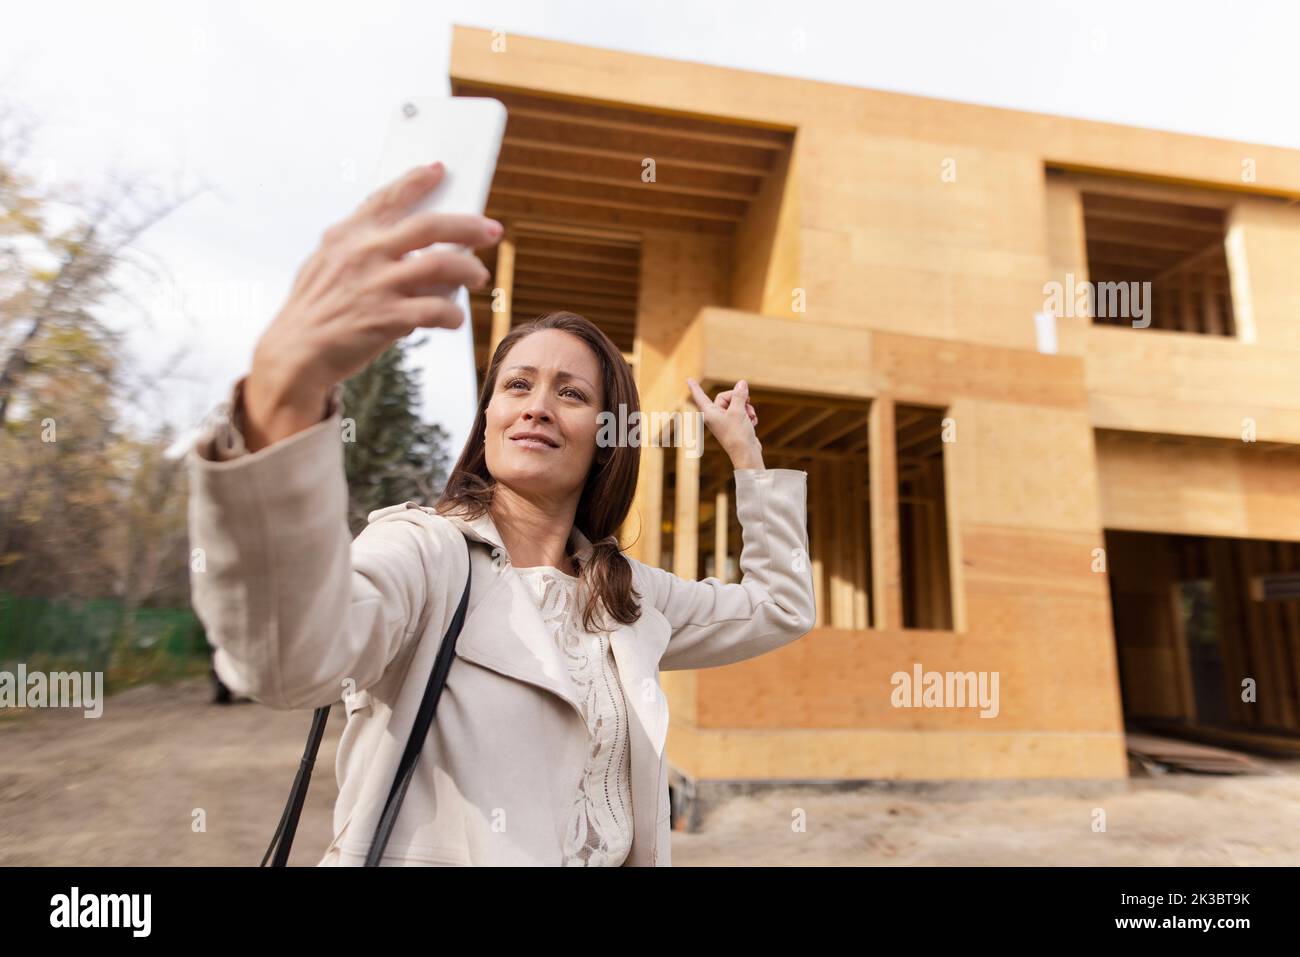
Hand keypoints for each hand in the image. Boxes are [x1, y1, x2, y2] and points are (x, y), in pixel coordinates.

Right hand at [243, 162, 502, 449]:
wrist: (294, 353)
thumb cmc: (316, 308)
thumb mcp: (326, 263)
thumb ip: (360, 246)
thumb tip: (409, 241)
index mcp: (348, 235)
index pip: (387, 198)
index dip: (416, 181)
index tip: (440, 169)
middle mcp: (364, 253)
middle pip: (430, 227)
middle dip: (468, 226)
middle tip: (492, 230)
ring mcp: (377, 285)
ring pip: (442, 266)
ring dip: (469, 270)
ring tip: (479, 277)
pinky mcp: (387, 318)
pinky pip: (436, 311)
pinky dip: (452, 315)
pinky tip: (454, 319)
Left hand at [686, 378, 764, 469]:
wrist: (746, 453)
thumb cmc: (738, 434)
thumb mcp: (739, 411)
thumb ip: (739, 395)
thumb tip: (741, 383)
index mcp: (709, 413)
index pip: (700, 396)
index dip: (695, 387)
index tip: (688, 379)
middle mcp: (715, 416)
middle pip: (726, 397)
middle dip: (739, 399)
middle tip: (747, 403)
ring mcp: (724, 421)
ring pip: (736, 404)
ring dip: (746, 408)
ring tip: (750, 417)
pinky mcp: (734, 425)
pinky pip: (741, 412)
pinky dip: (748, 415)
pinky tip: (752, 422)